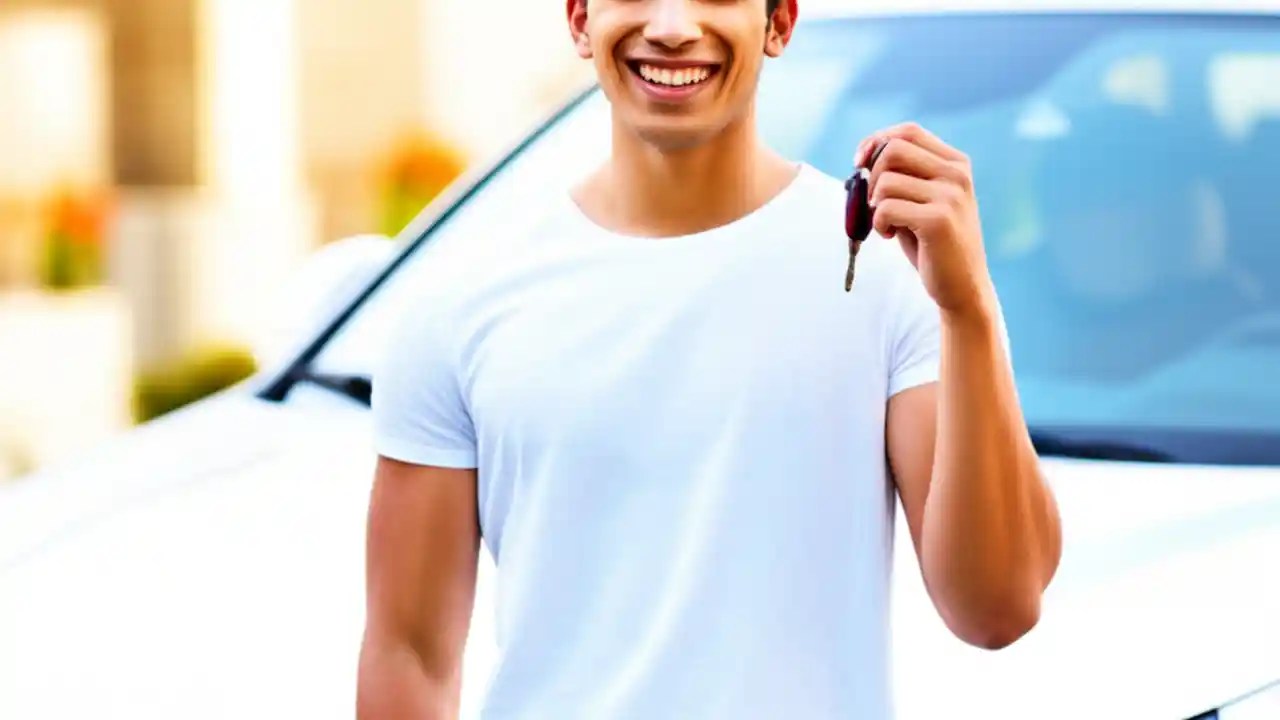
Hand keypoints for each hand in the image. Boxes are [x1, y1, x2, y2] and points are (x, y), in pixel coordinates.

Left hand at [855, 122, 995, 320]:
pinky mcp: (938, 220)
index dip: (876, 142)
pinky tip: (891, 236)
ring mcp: (950, 196)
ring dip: (875, 206)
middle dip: (870, 175)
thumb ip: (902, 175)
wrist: (961, 286)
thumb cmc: (933, 244)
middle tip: (873, 203)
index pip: (908, 132)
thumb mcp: (922, 200)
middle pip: (893, 150)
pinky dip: (878, 223)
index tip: (859, 163)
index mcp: (956, 163)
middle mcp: (957, 174)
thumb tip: (860, 159)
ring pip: (885, 182)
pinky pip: (886, 208)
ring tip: (888, 224)